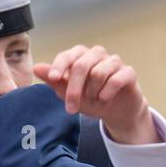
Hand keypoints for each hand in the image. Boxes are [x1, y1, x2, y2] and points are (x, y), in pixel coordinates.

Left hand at [34, 45, 157, 143]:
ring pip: (98, 73)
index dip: (59, 66)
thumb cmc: (90, 99)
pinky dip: (106, 93)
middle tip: (71, 109)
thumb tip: (37, 67)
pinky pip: (115, 80)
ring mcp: (114, 61)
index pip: (67, 56)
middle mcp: (97, 54)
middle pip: (81, 66)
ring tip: (94, 99)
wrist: (115, 111)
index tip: (54, 79)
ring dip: (92, 92)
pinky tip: (104, 99)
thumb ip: (54, 81)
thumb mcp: (69, 94)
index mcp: (80, 56)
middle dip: (74, 90)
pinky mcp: (128, 72)